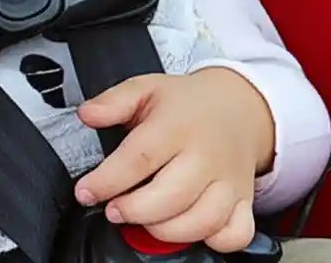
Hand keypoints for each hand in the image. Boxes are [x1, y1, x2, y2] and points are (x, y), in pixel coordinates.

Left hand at [73, 69, 276, 252]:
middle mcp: (206, 156)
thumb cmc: (187, 104)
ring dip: (166, 230)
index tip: (86, 192)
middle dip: (134, 210)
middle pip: (171, 196)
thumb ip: (112, 102)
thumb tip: (86, 114)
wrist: (238, 106)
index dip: (107, 181)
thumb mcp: (145, 89)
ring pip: (202, 221)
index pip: (139, 158)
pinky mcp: (244, 201)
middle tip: (114, 209)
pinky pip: (235, 234)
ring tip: (144, 219)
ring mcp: (228, 181)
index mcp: (177, 125)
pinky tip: (187, 228)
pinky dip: (213, 240)